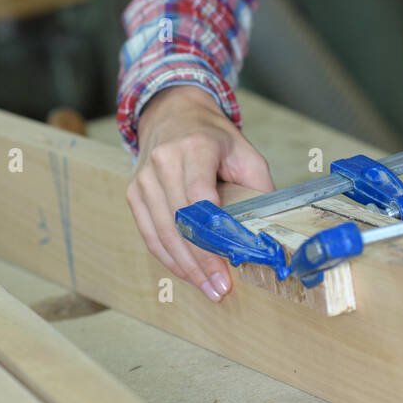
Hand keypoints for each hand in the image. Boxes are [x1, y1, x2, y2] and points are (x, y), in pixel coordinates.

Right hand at [128, 86, 274, 299]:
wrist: (175, 113)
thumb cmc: (214, 137)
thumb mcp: (245, 152)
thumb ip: (258, 187)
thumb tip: (268, 229)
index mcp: (195, 146)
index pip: (199, 196)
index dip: (211, 235)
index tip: (228, 264)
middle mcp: (164, 160)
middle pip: (180, 221)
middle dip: (200, 261)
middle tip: (220, 288)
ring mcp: (144, 177)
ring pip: (162, 232)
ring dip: (184, 266)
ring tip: (207, 288)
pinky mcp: (134, 192)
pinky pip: (149, 232)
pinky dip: (167, 257)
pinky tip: (186, 273)